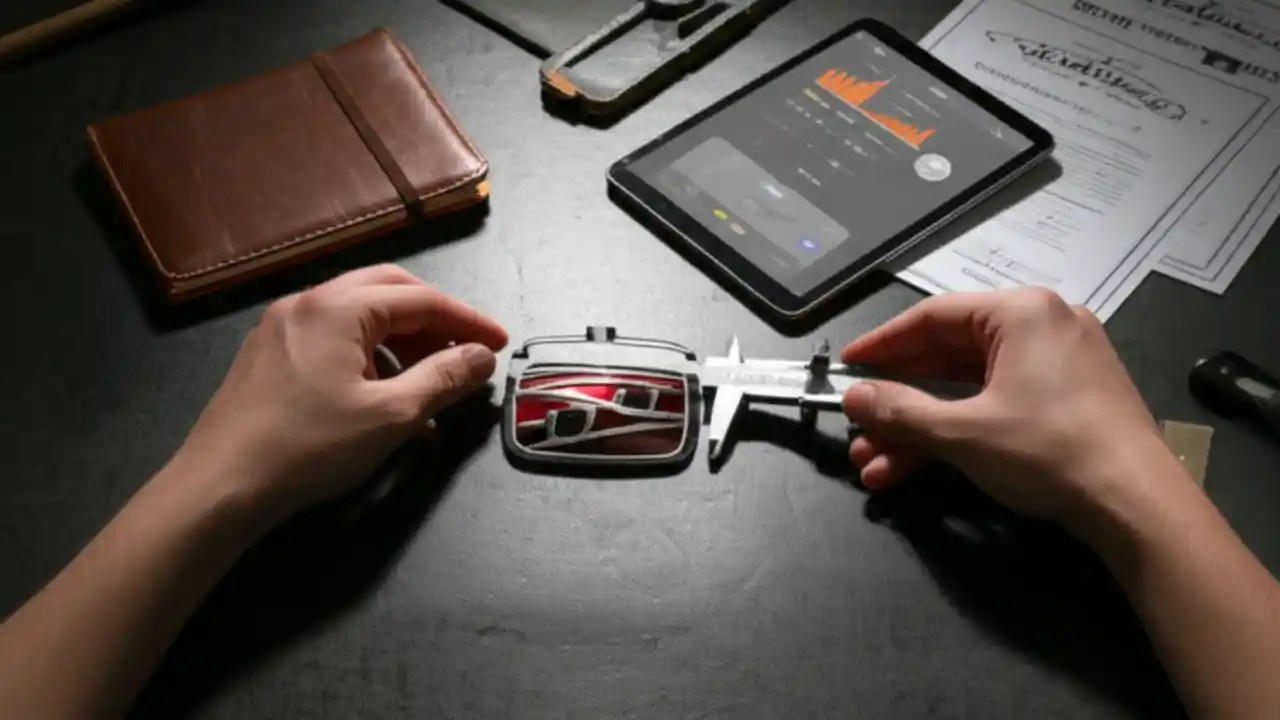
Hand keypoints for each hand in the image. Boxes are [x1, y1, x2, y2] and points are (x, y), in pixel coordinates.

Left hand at [176, 265, 507, 524]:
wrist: (218, 487)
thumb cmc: (307, 447)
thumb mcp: (389, 416)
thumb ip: (443, 380)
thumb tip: (481, 357)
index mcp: (337, 307)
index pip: (421, 299)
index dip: (467, 322)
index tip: (500, 345)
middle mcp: (307, 304)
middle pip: (389, 294)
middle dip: (435, 324)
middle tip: (467, 354)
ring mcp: (282, 329)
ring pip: (360, 321)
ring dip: (404, 348)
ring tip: (430, 392)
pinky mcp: (268, 358)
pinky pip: (334, 345)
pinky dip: (370, 364)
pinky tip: (386, 407)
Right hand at [841, 289, 1173, 531]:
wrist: (1137, 505)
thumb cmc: (1049, 451)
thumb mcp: (964, 433)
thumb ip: (901, 411)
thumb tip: (852, 399)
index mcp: (1022, 313)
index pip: (933, 317)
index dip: (882, 344)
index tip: (846, 367)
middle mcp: (1042, 327)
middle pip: (948, 356)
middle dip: (897, 401)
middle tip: (856, 426)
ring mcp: (1057, 366)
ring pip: (968, 389)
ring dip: (919, 427)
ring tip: (873, 463)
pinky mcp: (1066, 402)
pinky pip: (996, 404)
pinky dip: (957, 432)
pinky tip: (914, 466)